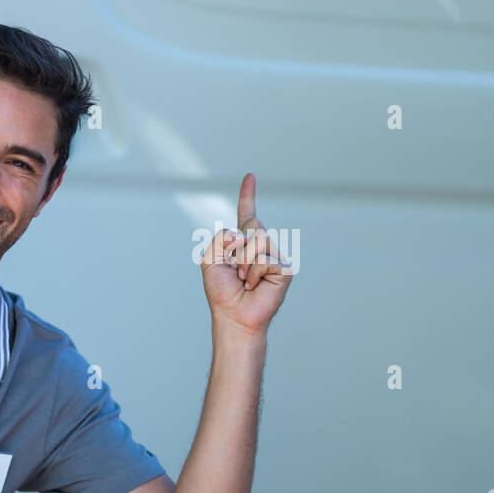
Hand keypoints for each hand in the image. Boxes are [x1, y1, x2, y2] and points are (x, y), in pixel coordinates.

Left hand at [200, 173, 293, 336]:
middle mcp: (262, 247)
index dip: (248, 195)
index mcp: (244, 243)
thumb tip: (246, 234)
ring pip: (259, 241)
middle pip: (252, 226)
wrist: (233, 316)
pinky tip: (255, 286)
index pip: (247, 214)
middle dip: (237, 248)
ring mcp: (275, 257)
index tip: (250, 177)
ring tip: (245, 280)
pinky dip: (254, 273)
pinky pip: (265, 260)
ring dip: (244, 262)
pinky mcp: (284, 270)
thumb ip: (221, 238)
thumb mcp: (209, 259)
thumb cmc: (222, 292)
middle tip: (237, 272)